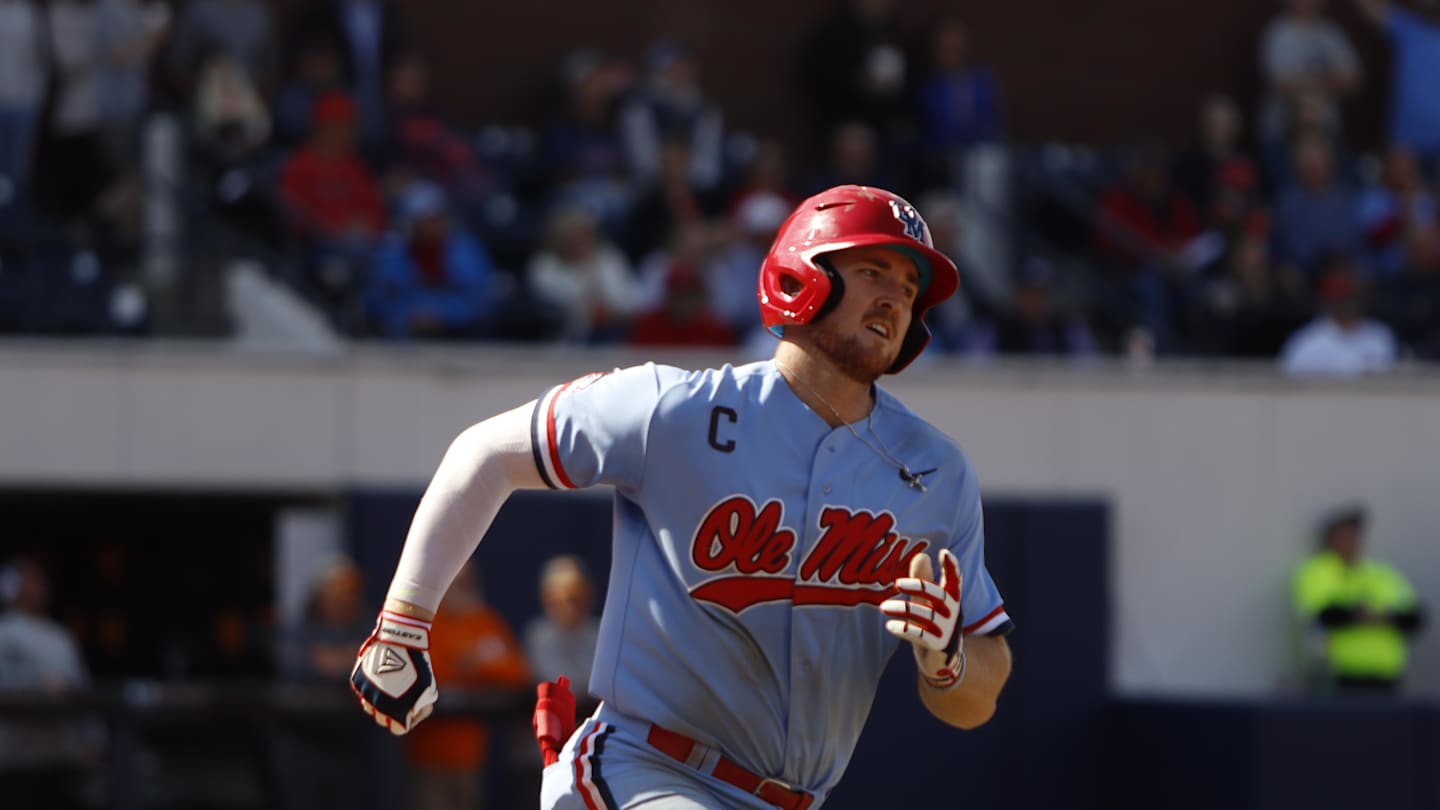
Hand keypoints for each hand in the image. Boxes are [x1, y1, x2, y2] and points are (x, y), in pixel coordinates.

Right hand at [350, 611, 438, 734]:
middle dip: (392, 712)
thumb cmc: (417, 664)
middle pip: (382, 719)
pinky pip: (363, 692)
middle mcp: (376, 705)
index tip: (410, 711)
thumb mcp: (427, 687)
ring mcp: (365, 692)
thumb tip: (411, 716)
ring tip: (391, 687)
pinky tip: (382, 678)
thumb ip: (420, 707)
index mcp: (393, 710)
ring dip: (379, 702)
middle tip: (401, 698)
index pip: (397, 728)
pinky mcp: (357, 680)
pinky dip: (371, 689)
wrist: (399, 639)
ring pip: (370, 707)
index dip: (405, 721)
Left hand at [882, 549, 965, 690]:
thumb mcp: (928, 602)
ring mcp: (947, 630)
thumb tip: (921, 555)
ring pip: (926, 615)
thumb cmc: (932, 623)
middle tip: (896, 584)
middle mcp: (953, 613)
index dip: (952, 566)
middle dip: (919, 586)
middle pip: (939, 596)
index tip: (943, 552)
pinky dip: (904, 629)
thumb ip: (924, 580)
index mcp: (951, 599)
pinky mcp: (938, 645)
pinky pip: (921, 635)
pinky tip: (890, 626)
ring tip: (883, 607)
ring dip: (903, 609)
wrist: (939, 660)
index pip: (955, 580)